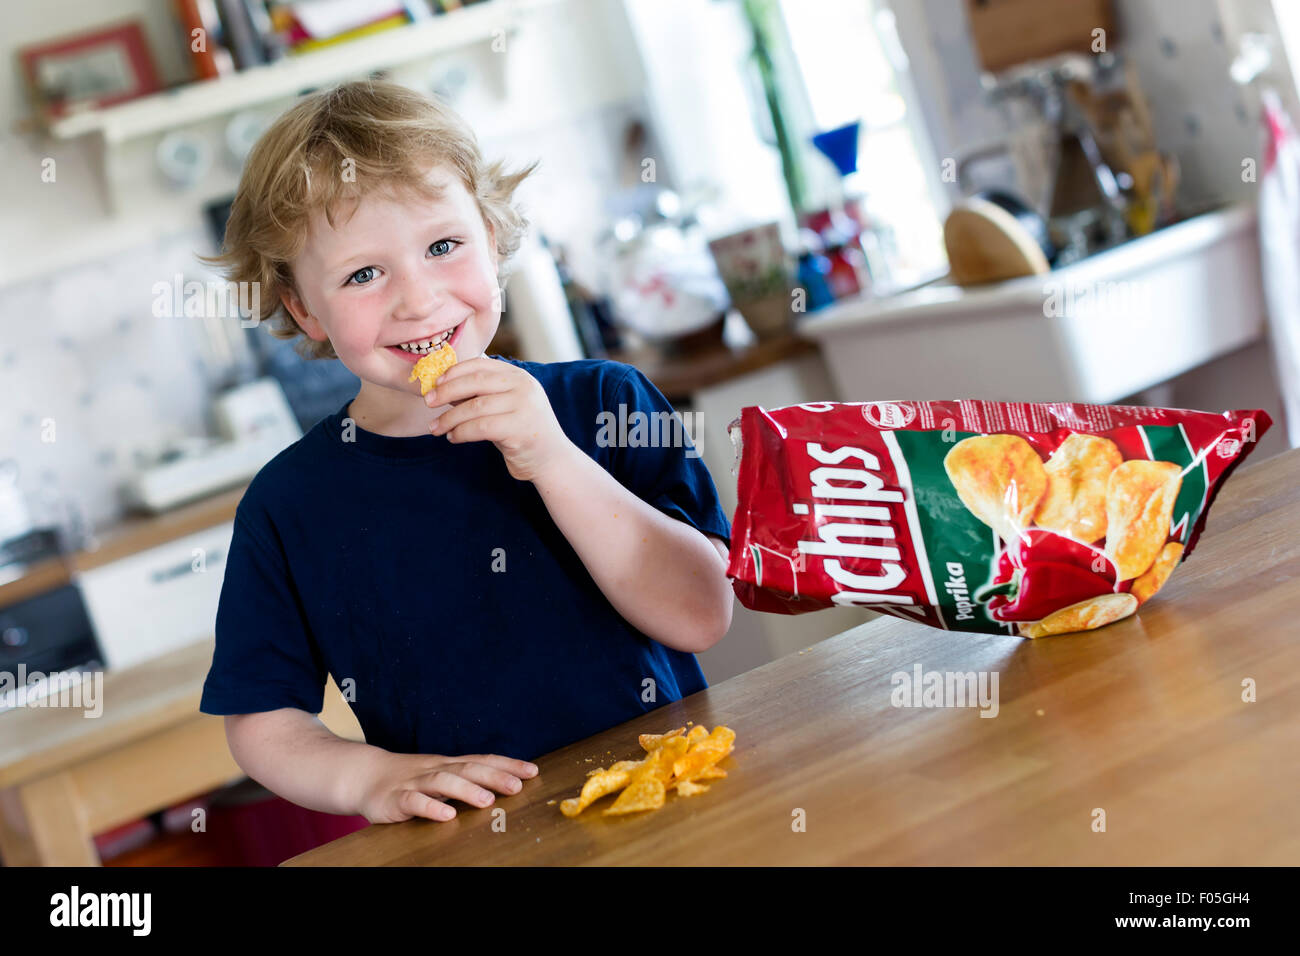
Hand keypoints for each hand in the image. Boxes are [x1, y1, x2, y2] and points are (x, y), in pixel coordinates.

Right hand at [356, 750, 538, 823]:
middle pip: (467, 769)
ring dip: (466, 790)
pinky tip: (446, 815)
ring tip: (487, 800)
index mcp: (449, 765)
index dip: (507, 765)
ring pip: (443, 782)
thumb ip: (466, 779)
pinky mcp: (396, 798)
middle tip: (517, 786)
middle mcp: (436, 770)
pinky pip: (414, 802)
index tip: (533, 771)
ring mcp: (415, 782)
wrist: (364, 775)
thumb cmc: (409, 778)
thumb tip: (504, 785)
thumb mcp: (440, 775)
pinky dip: (431, 807)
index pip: (482, 761)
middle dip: (494, 776)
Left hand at [425, 357, 576, 481]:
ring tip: (436, 428)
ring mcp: (523, 407)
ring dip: (449, 418)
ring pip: (474, 407)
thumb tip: (442, 387)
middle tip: (428, 402)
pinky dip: (461, 432)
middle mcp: (523, 387)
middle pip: (474, 382)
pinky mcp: (519, 429)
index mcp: (518, 376)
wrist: (552, 459)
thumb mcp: (505, 405)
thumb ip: (482, 393)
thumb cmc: (521, 431)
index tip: (435, 384)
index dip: (453, 372)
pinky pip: (480, 428)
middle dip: (446, 392)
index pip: (480, 365)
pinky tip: (453, 437)